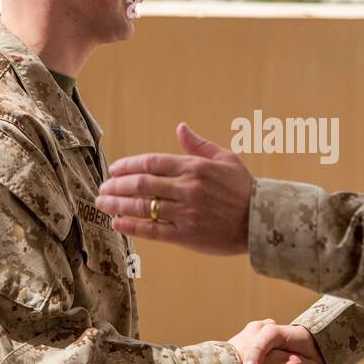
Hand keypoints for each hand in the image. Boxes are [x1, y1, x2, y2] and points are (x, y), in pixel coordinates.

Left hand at [95, 123, 252, 254]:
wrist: (261, 222)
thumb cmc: (243, 189)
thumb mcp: (226, 160)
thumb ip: (199, 145)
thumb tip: (180, 128)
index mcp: (195, 168)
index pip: (152, 163)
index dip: (128, 166)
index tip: (114, 170)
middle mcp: (188, 189)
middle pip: (142, 184)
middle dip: (117, 186)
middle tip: (102, 188)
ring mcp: (187, 213)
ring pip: (144, 207)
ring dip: (118, 205)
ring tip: (102, 204)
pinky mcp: (187, 235)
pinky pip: (153, 230)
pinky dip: (132, 226)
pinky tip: (117, 222)